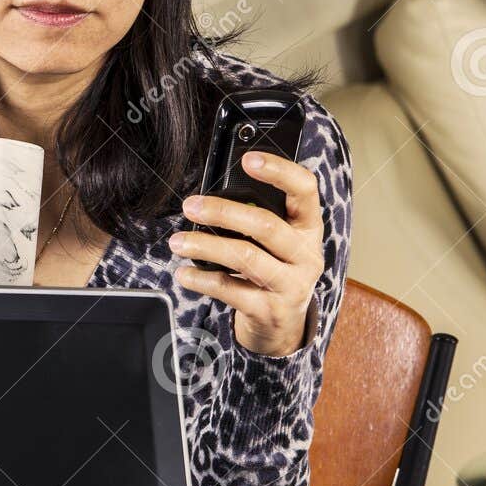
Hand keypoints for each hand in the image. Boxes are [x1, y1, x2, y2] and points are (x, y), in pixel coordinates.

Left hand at [168, 151, 325, 356]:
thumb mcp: (276, 243)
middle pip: (265, 225)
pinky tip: (183, 273)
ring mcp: (290, 285)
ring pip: (245, 257)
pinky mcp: (269, 310)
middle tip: (191, 206)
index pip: (304, 190)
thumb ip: (255, 218)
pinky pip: (229, 290)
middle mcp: (305, 255)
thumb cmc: (273, 270)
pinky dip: (201, 280)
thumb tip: (210, 198)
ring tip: (178, 242)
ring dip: (205, 246)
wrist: (283, 326)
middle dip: (222, 212)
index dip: (279, 171)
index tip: (249, 159)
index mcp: (308, 228)